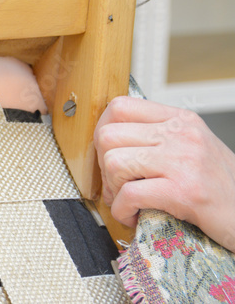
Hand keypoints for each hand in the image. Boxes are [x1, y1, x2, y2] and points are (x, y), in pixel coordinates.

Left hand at [94, 96, 234, 250]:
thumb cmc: (221, 188)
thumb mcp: (192, 148)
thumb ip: (156, 138)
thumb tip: (107, 141)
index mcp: (180, 120)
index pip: (120, 107)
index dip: (103, 131)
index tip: (107, 154)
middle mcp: (182, 134)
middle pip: (108, 135)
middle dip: (103, 165)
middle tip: (116, 184)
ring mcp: (183, 161)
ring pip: (114, 163)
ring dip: (112, 189)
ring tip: (126, 202)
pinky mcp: (185, 192)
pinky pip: (130, 194)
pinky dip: (122, 209)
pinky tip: (133, 216)